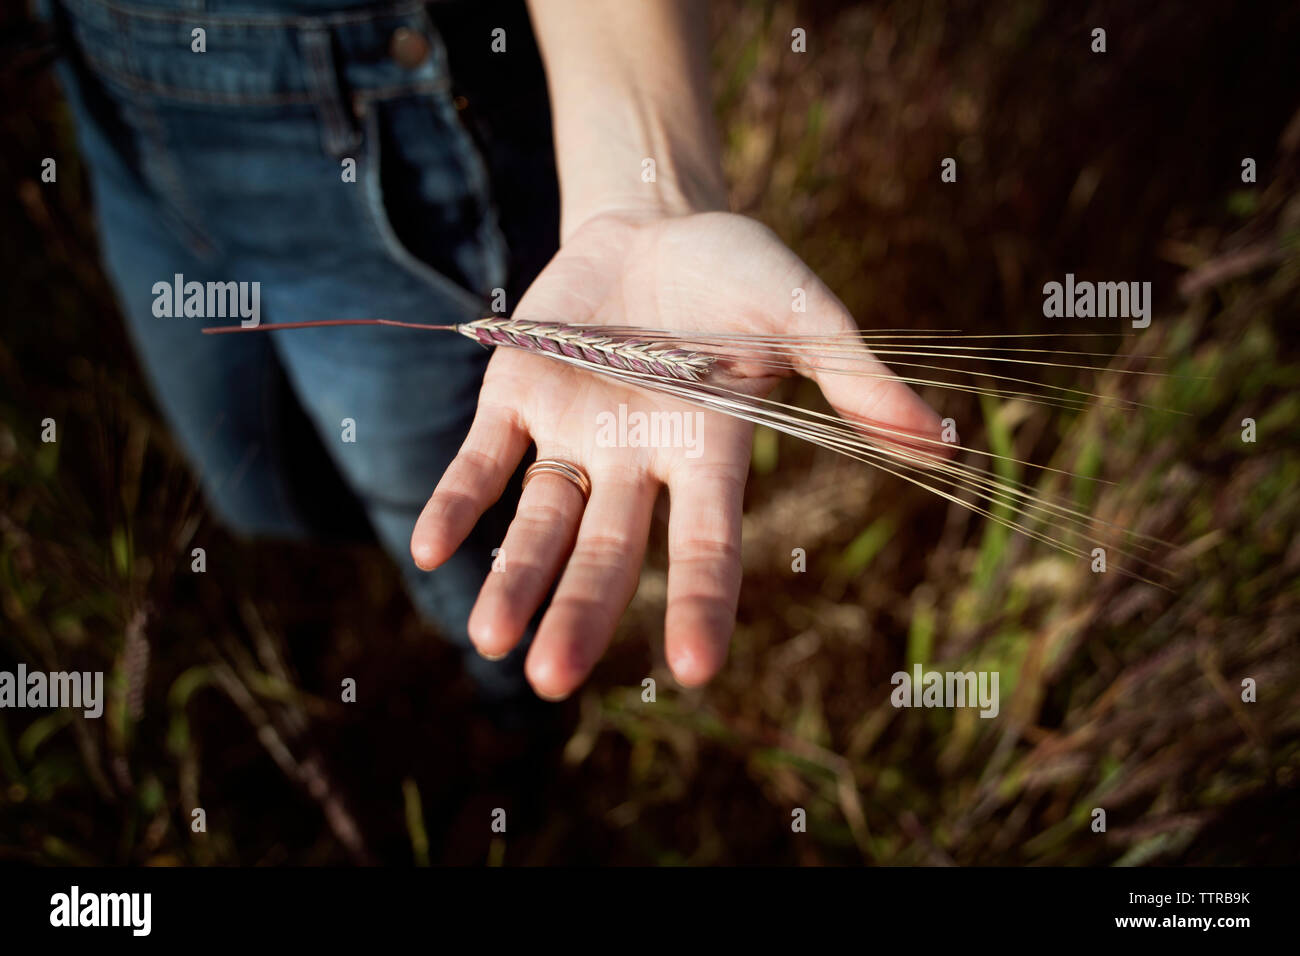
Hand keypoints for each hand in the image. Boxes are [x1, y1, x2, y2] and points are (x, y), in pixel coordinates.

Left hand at [410, 210, 941, 699]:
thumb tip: (937, 444)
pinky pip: (484, 459)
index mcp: (709, 452)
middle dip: (583, 611)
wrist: (657, 227)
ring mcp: (574, 434)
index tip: (694, 667)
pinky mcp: (517, 396)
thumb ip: (854, 377)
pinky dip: (458, 500)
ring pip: (541, 522)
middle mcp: (638, 462)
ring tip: (489, 644)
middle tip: (552, 679)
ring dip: (514, 578)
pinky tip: (430, 549)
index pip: (708, 542)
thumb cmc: (740, 277)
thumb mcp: (803, 315)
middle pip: (609, 551)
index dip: (703, 599)